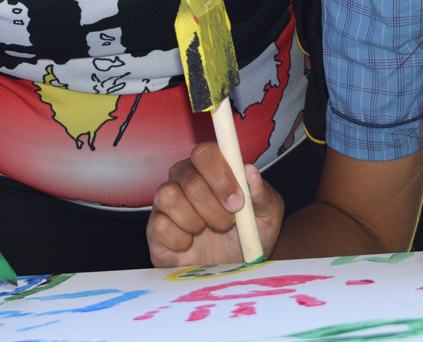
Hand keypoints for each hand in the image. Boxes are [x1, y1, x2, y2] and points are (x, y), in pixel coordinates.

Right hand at [148, 142, 282, 266]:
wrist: (231, 270)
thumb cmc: (248, 235)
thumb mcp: (268, 216)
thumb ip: (263, 194)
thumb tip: (250, 173)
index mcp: (212, 168)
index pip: (205, 152)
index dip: (220, 174)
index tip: (237, 201)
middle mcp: (185, 178)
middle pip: (189, 178)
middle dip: (213, 206)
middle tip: (228, 224)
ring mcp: (167, 201)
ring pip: (169, 196)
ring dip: (194, 221)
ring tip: (207, 232)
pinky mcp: (154, 226)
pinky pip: (159, 224)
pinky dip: (179, 240)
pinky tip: (189, 245)